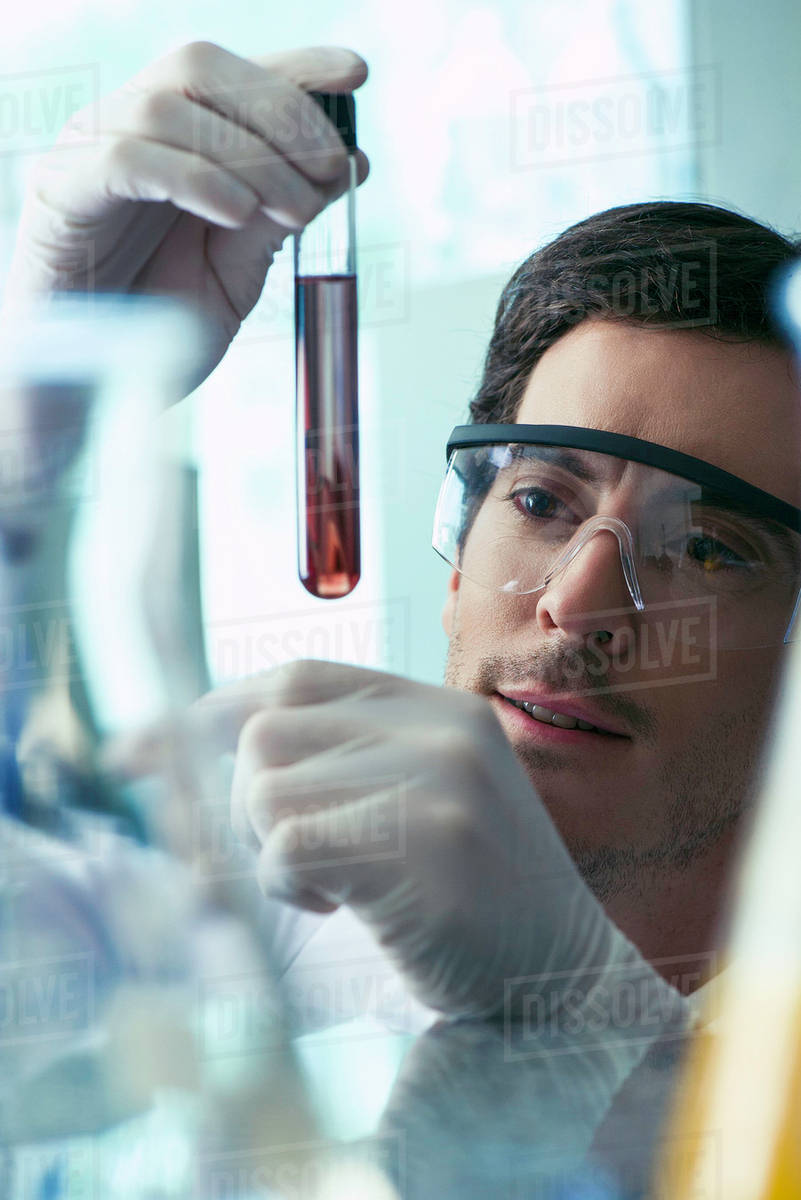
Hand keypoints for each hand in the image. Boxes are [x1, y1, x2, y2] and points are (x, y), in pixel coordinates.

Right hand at [5, 43, 368, 386]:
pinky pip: (127, 157)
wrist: (86, 385)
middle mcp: (127, 129)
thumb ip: (278, 219)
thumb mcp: (236, 275)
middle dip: (282, 110)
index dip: (295, 66)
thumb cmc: (152, 327)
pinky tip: (236, 213)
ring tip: (294, 209)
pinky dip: (194, 177)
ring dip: (249, 154)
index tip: (356, 76)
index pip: (234, 76)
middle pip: (201, 67)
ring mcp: (88, 152)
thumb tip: (349, 165)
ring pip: (169, 105)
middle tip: (330, 167)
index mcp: (172, 141)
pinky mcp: (62, 190)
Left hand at [189, 660, 662, 1019]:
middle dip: (245, 803)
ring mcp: (439, 781)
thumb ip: (344, 760)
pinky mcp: (425, 844)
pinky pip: (288, 843)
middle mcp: (441, 729)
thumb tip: (190, 738)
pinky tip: (331, 905)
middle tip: (291, 858)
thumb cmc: (473, 899)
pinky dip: (284, 884)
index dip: (217, 710)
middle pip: (267, 731)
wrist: (566, 980)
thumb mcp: (422, 799)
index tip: (144, 749)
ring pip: (268, 787)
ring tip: (327, 885)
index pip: (299, 678)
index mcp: (439, 709)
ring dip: (269, 849)